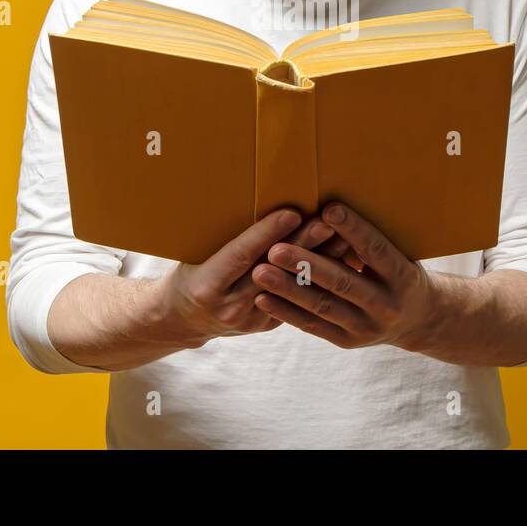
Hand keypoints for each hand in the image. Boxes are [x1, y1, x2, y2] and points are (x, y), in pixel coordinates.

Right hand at [158, 206, 352, 343]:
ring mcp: (251, 320)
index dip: (267, 233)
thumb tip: (261, 200)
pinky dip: (317, 277)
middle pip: (272, 271)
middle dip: (303, 246)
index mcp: (207, 286)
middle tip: (329, 222)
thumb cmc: (190, 271)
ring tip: (344, 238)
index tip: (293, 212)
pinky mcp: (268, 325)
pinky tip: (339, 260)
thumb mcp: (195, 253)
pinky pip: (296, 298)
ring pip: (291, 287)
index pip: (241, 255)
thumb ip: (227, 238)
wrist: (181, 319)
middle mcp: (230, 307)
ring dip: (320, 262)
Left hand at [250, 201, 436, 349]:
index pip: (376, 250)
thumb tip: (331, 208)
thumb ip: (369, 239)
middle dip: (307, 265)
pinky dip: (286, 312)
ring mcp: (367, 328)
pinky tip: (262, 298)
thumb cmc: (398, 272)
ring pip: (323, 306)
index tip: (328, 210)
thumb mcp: (398, 254)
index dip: (354, 230)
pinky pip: (313, 326)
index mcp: (403, 276)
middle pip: (343, 282)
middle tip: (275, 249)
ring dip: (289, 289)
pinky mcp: (348, 341)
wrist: (418, 320)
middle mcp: (387, 305)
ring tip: (261, 272)